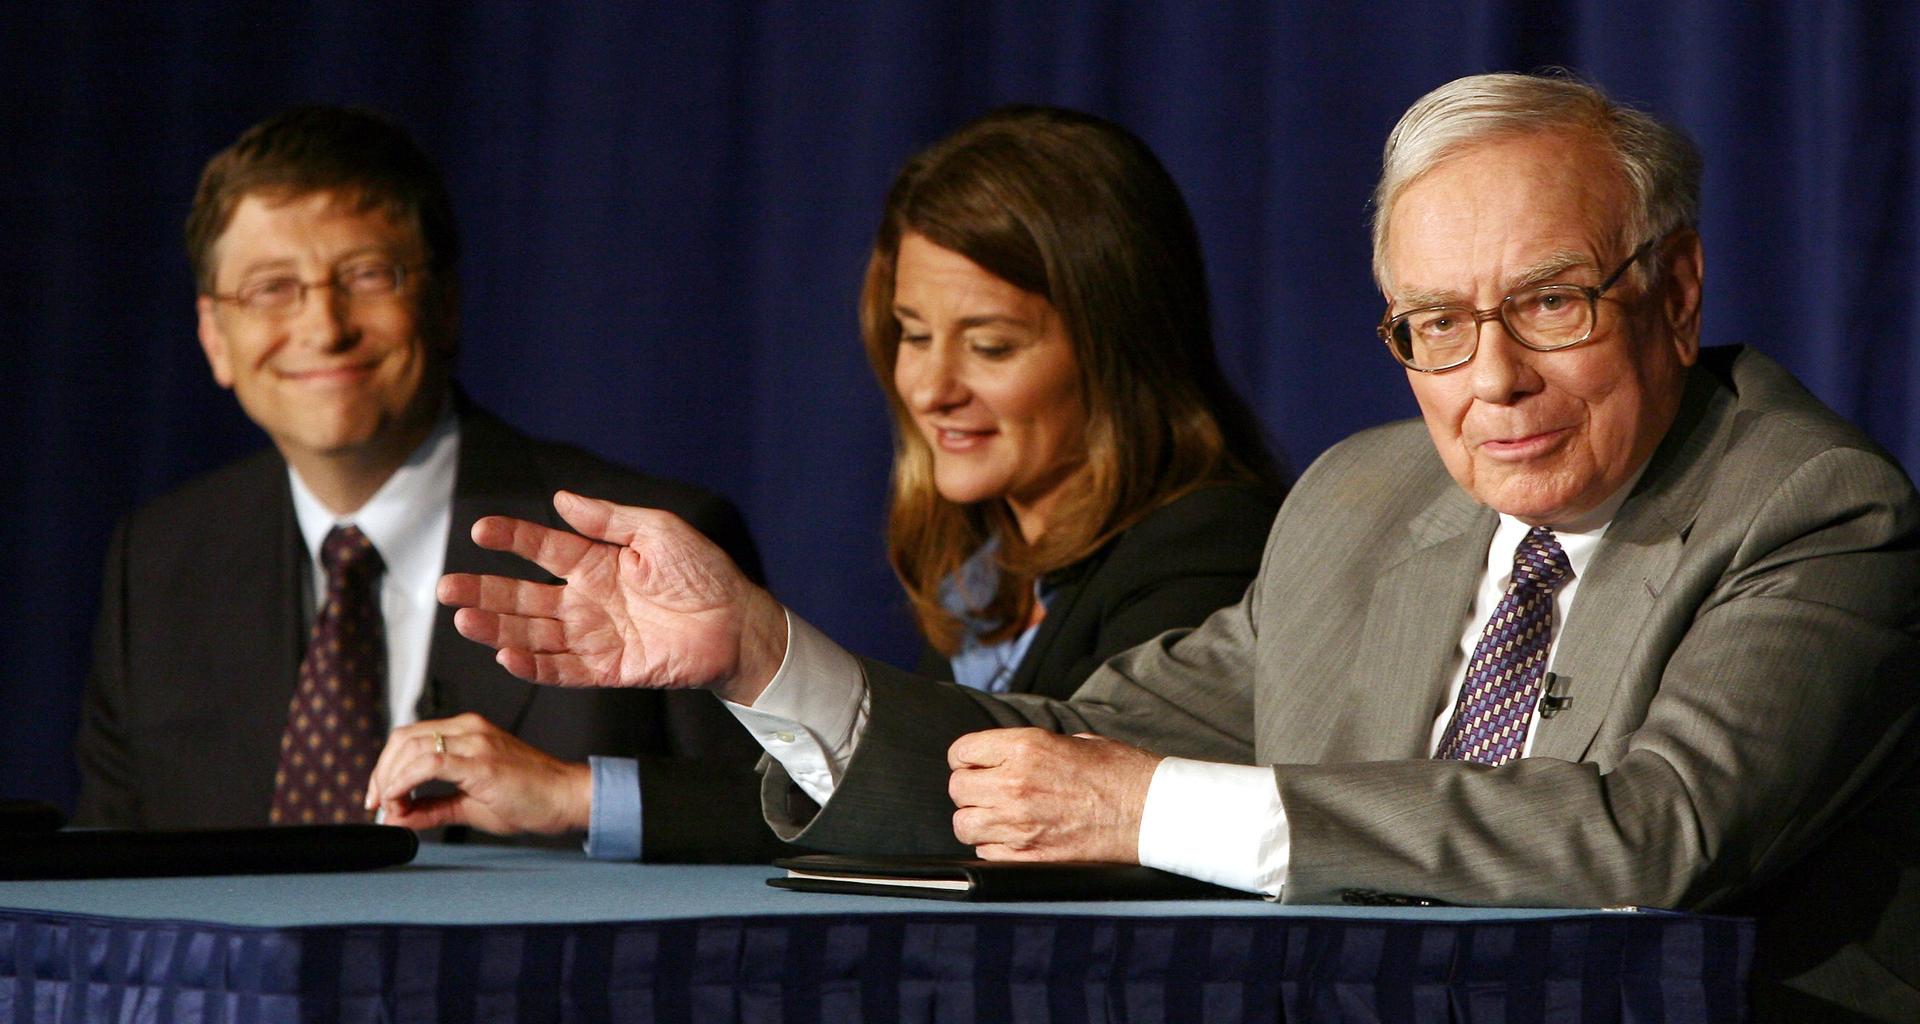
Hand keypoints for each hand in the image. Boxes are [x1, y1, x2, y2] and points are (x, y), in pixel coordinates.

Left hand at [363, 713, 589, 834]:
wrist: (567, 797)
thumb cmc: (529, 798)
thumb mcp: (470, 804)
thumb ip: (432, 808)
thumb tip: (396, 818)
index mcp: (467, 731)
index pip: (409, 738)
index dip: (384, 767)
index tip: (379, 798)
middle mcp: (469, 728)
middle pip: (403, 739)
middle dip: (380, 773)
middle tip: (377, 805)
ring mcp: (475, 741)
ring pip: (411, 748)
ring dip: (389, 780)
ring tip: (393, 808)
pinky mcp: (481, 762)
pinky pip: (429, 764)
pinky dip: (405, 783)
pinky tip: (401, 801)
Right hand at [437, 490, 787, 704]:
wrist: (740, 622)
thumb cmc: (705, 572)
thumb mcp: (658, 531)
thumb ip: (608, 520)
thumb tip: (560, 498)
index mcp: (597, 563)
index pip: (543, 548)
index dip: (512, 539)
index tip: (479, 530)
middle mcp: (587, 600)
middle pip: (525, 598)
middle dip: (485, 592)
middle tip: (446, 589)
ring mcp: (595, 637)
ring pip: (534, 634)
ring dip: (497, 629)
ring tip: (463, 620)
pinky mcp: (609, 669)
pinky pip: (563, 669)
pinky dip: (533, 664)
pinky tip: (505, 654)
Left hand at [947, 728, 1162, 862]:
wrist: (1151, 812)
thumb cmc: (1121, 773)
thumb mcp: (1073, 741)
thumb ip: (1031, 748)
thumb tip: (1005, 756)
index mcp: (1024, 748)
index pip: (961, 751)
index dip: (968, 758)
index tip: (977, 764)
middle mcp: (1014, 785)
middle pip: (957, 789)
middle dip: (971, 789)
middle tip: (990, 790)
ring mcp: (1019, 825)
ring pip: (965, 825)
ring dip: (978, 820)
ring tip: (1000, 816)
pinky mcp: (1029, 857)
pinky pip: (986, 853)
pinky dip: (995, 847)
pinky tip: (1017, 837)